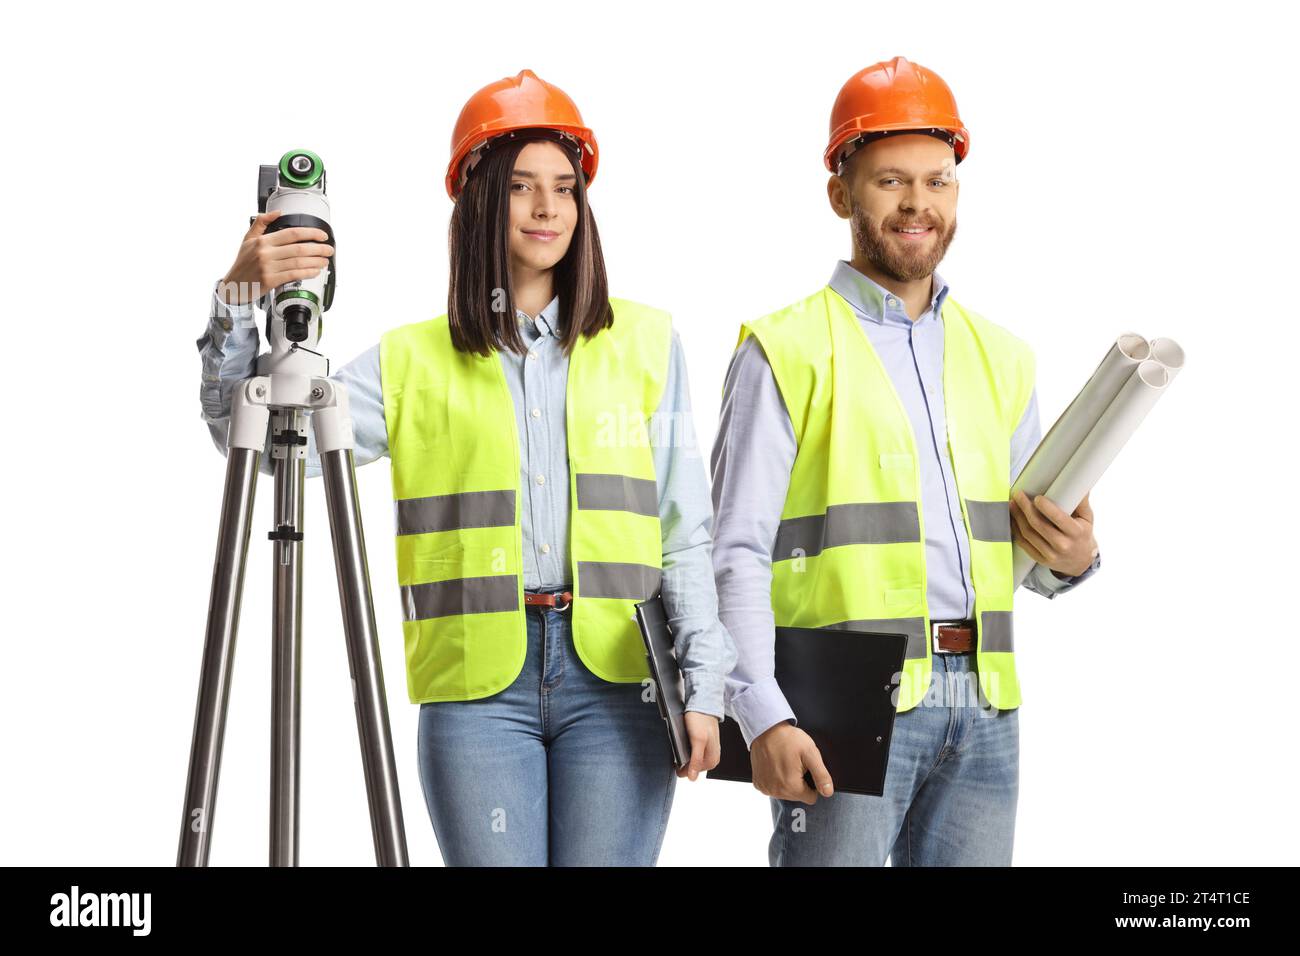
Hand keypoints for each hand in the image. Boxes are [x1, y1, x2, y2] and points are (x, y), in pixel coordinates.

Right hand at [217, 208, 333, 305]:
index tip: (322, 235)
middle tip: (329, 249)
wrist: (234, 285)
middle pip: (299, 248)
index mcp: (263, 241)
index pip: (292, 233)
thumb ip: (261, 222)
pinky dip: (307, 273)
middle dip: (318, 248)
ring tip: (325, 261)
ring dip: (315, 261)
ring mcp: (268, 267)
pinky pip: (294, 275)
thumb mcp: (248, 239)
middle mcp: (266, 253)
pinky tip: (315, 271)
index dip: (310, 233)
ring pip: (298, 262)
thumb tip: (277, 212)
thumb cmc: (243, 263)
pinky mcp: (270, 280)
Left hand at [676, 712, 720, 780]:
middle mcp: (712, 757)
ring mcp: (708, 751)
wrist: (703, 704)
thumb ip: (696, 760)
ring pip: (692, 760)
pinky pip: (693, 752)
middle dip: (683, 762)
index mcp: (712, 760)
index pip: (693, 773)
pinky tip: (684, 743)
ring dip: (685, 756)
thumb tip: (693, 778)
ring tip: (680, 746)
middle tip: (676, 753)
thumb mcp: (698, 740)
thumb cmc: (701, 720)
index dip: (682, 769)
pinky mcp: (704, 745)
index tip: (674, 762)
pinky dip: (687, 750)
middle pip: (693, 767)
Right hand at [750, 721, 832, 803]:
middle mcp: (776, 791)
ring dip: (787, 782)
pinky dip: (775, 780)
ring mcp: (765, 788)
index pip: (811, 798)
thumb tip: (828, 792)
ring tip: (785, 763)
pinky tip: (775, 766)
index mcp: (791, 786)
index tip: (806, 770)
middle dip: (799, 782)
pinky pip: (772, 788)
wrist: (766, 729)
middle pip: (797, 796)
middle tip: (795, 764)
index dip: (812, 785)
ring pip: (785, 793)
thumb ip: (821, 775)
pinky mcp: (758, 783)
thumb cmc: (788, 739)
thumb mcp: (810, 753)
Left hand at [1010, 490, 1097, 577]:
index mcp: (1076, 533)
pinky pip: (1023, 543)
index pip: (1059, 518)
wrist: (1081, 561)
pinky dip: (1015, 530)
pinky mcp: (1040, 559)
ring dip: (1017, 517)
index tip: (1037, 497)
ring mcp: (1051, 555)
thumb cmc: (1082, 535)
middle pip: (1038, 525)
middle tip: (1018, 495)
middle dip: (1025, 508)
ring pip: (1028, 534)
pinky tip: (1012, 519)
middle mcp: (1063, 545)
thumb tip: (1080, 483)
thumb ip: (1081, 502)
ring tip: (1012, 503)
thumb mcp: (1087, 519)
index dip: (1046, 507)